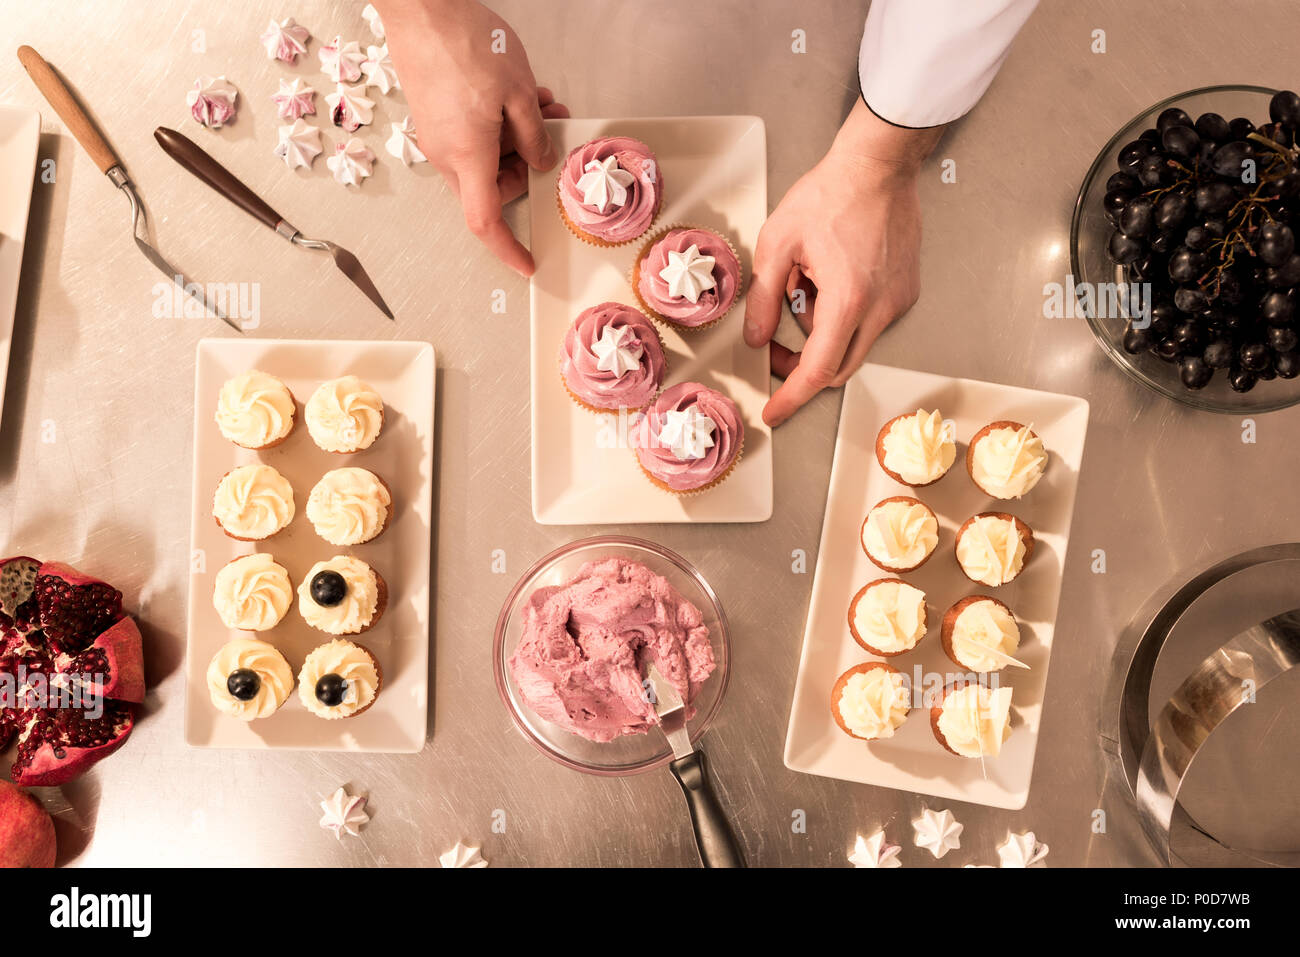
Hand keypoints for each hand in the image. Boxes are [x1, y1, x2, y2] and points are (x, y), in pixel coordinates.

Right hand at [380, 0, 569, 275]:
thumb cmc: (463, 43)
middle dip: (528, 168)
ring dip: (519, 140)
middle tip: (552, 137)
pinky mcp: (435, 117)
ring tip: (540, 104)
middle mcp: (446, 153)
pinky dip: (500, 125)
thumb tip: (541, 162)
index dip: (507, 249)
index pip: (485, 221)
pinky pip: (473, 137)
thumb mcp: (519, 93)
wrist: (421, 7)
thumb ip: (535, 137)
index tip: (526, 262)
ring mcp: (438, 135)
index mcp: (467, 155)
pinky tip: (518, 94)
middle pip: (493, 187)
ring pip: (487, 159)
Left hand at [744, 101, 943, 425]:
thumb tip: (757, 339)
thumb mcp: (778, 246)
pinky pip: (869, 323)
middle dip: (802, 369)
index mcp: (848, 301)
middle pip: (838, 368)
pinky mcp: (906, 292)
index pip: (817, 371)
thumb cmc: (831, 195)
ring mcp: (898, 302)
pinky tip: (827, 280)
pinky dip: (843, 317)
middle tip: (774, 351)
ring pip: (854, 345)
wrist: (877, 166)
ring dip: (822, 335)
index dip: (792, 397)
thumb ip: (764, 299)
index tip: (774, 412)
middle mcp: (881, 309)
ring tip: (803, 289)